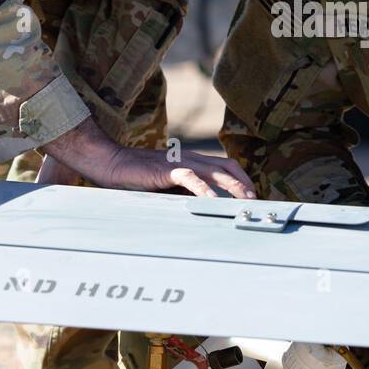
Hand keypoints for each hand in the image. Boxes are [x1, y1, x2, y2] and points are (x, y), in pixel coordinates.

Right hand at [100, 144, 254, 197]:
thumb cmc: (139, 177)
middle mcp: (191, 159)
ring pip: (215, 171)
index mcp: (193, 162)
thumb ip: (186, 193)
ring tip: (244, 200)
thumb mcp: (168, 187)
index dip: (242, 180)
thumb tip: (205, 208)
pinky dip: (203, 189)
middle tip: (255, 201)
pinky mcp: (167, 170)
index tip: (252, 197)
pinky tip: (211, 200)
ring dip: (232, 186)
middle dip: (244, 184)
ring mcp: (180, 163)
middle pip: (228, 167)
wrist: (113, 164)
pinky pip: (190, 178)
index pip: (227, 167)